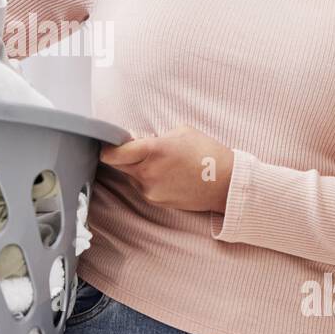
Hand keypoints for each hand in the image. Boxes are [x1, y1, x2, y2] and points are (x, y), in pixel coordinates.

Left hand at [99, 125, 234, 213]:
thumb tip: (137, 140)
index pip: (114, 153)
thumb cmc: (208, 152)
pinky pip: (143, 187)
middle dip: (122, 156)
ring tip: (162, 163)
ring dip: (138, 169)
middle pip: (118, 165)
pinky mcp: (156, 201)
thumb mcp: (181, 132)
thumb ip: (154, 136)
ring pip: (131, 176)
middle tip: (135, 149)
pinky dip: (148, 180)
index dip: (108, 148)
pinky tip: (168, 175)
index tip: (108, 143)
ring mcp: (151, 190)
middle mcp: (148, 173)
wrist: (226, 184)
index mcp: (153, 151)